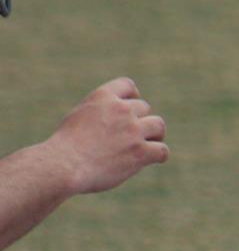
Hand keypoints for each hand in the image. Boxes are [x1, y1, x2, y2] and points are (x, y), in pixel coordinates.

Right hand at [46, 77, 169, 194]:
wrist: (63, 165)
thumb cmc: (66, 146)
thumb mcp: (79, 116)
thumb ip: (100, 111)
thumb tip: (116, 116)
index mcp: (103, 97)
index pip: (128, 85)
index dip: (133, 97)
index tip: (130, 110)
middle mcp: (121, 109)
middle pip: (144, 108)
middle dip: (139, 120)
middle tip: (130, 137)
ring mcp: (133, 130)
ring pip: (158, 125)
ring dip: (155, 135)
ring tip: (146, 145)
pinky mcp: (140, 151)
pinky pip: (162, 150)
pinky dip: (159, 155)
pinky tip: (152, 160)